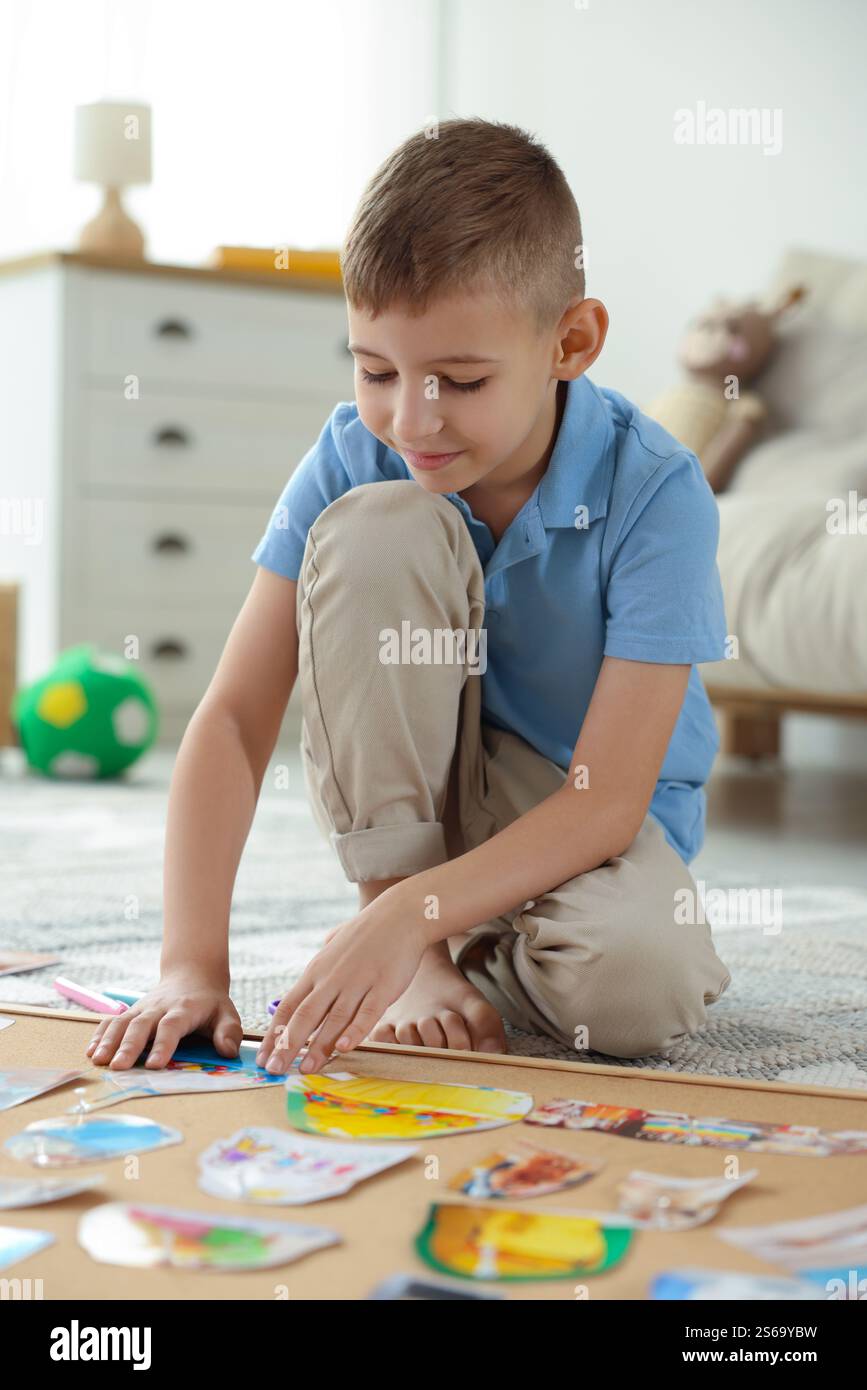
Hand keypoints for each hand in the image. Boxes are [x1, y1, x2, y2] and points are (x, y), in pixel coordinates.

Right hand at [85, 969, 241, 1070]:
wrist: (192, 976)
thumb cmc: (210, 1004)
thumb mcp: (227, 1013)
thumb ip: (229, 1031)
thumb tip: (228, 1050)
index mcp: (184, 1009)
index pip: (171, 1027)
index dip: (163, 1045)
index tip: (154, 1065)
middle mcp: (159, 1008)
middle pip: (141, 1025)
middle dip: (129, 1046)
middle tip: (118, 1067)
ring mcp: (142, 1009)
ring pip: (122, 1022)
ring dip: (109, 1041)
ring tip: (98, 1060)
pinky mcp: (131, 1012)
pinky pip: (112, 1021)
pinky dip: (100, 1034)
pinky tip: (91, 1051)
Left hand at [256, 895, 427, 1074]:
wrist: (401, 915)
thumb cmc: (368, 931)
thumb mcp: (335, 942)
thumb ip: (323, 958)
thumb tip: (315, 966)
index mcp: (316, 972)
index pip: (288, 1007)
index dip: (275, 1034)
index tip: (264, 1057)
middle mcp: (332, 979)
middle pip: (305, 1016)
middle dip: (287, 1045)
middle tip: (274, 1069)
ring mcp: (358, 982)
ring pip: (334, 1019)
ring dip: (319, 1046)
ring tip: (306, 1069)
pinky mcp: (383, 987)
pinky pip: (367, 1013)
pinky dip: (355, 1031)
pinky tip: (343, 1047)